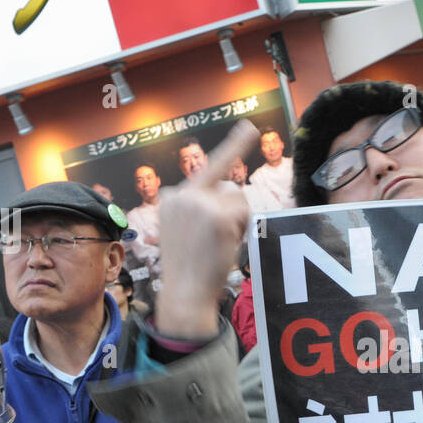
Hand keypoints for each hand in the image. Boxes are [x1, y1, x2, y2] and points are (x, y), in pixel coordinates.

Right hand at [155, 121, 259, 338]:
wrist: (184, 294)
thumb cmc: (188, 269)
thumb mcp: (183, 232)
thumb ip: (197, 209)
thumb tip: (228, 190)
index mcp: (171, 198)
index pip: (206, 169)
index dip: (233, 147)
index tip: (250, 127)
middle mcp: (182, 194)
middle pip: (227, 188)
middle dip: (231, 211)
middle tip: (217, 241)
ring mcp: (199, 203)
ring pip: (237, 199)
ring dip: (236, 221)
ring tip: (217, 245)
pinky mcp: (216, 215)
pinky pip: (243, 212)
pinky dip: (240, 229)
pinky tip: (223, 245)